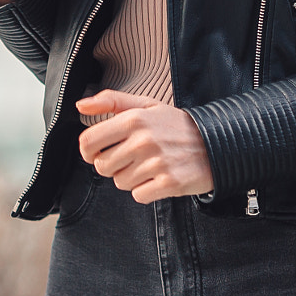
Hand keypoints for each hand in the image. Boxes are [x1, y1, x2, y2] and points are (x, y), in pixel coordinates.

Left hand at [75, 90, 214, 202]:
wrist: (216, 143)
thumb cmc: (176, 125)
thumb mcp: (145, 104)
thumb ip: (111, 101)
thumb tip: (80, 104)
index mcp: (133, 119)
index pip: (88, 142)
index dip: (88, 151)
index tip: (97, 152)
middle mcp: (142, 141)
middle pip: (102, 166)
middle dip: (113, 165)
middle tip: (132, 157)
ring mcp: (156, 163)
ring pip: (120, 182)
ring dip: (131, 177)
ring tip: (149, 165)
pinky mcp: (168, 183)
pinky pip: (139, 195)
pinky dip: (146, 190)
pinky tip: (158, 178)